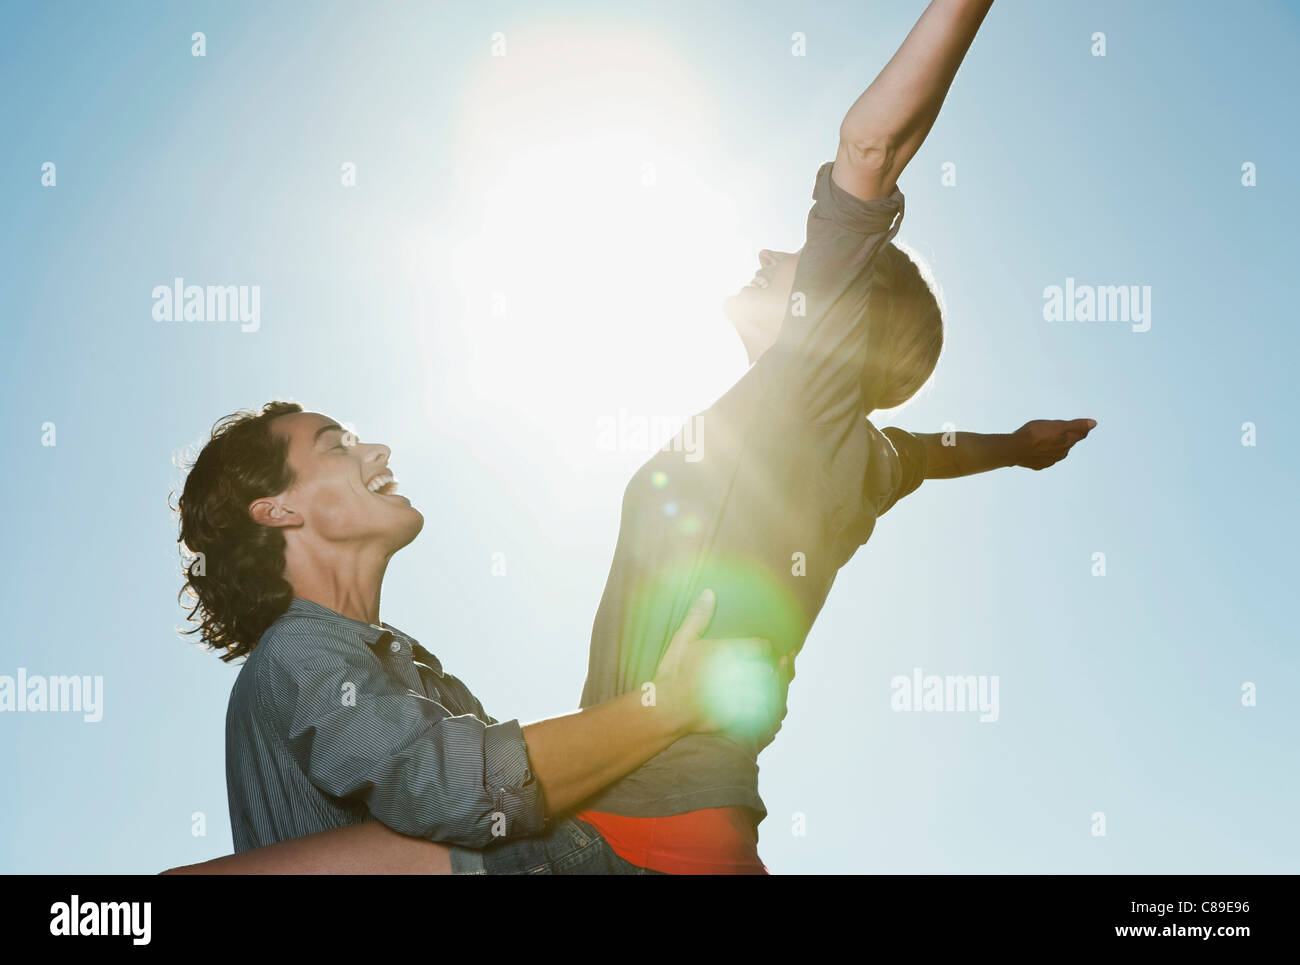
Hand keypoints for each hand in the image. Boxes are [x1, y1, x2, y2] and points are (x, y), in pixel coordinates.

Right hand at [654, 589, 788, 745]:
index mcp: (727, 653)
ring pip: (772, 694)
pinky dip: (769, 711)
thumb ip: (698, 616)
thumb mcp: (683, 640)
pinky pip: (764, 716)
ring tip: (775, 684)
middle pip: (772, 670)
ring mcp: (739, 699)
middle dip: (776, 668)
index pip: (763, 648)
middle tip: (781, 663)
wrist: (664, 710)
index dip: (767, 649)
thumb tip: (709, 592)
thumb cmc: (673, 674)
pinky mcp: (739, 719)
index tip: (766, 650)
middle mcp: (737, 675)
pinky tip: (766, 707)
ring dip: (776, 689)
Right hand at [1012, 418, 1096, 469]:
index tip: (1080, 424)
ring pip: (1056, 451)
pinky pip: (1044, 458)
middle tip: (1060, 430)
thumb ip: (1076, 425)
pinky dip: (1043, 453)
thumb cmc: (1036, 434)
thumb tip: (1093, 423)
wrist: (1016, 449)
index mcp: (1067, 442)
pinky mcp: (1038, 465)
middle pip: (1068, 443)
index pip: (1080, 434)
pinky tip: (1036, 449)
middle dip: (1066, 437)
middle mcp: (1061, 453)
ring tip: (1046, 439)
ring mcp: (1049, 460)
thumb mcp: (1058, 425)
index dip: (1081, 428)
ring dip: (1054, 446)